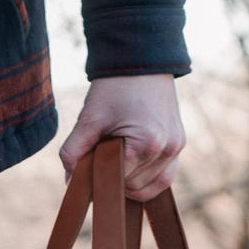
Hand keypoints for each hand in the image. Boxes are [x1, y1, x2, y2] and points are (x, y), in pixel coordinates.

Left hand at [58, 74, 185, 201]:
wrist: (140, 59)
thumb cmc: (114, 88)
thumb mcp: (89, 119)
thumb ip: (73, 152)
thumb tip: (70, 183)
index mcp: (146, 143)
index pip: (117, 182)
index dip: (99, 178)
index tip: (90, 165)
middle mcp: (166, 149)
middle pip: (132, 188)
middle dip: (115, 178)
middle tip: (104, 155)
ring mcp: (176, 148)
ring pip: (148, 189)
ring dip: (130, 182)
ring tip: (118, 158)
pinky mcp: (179, 144)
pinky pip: (164, 179)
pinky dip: (147, 180)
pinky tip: (132, 168)